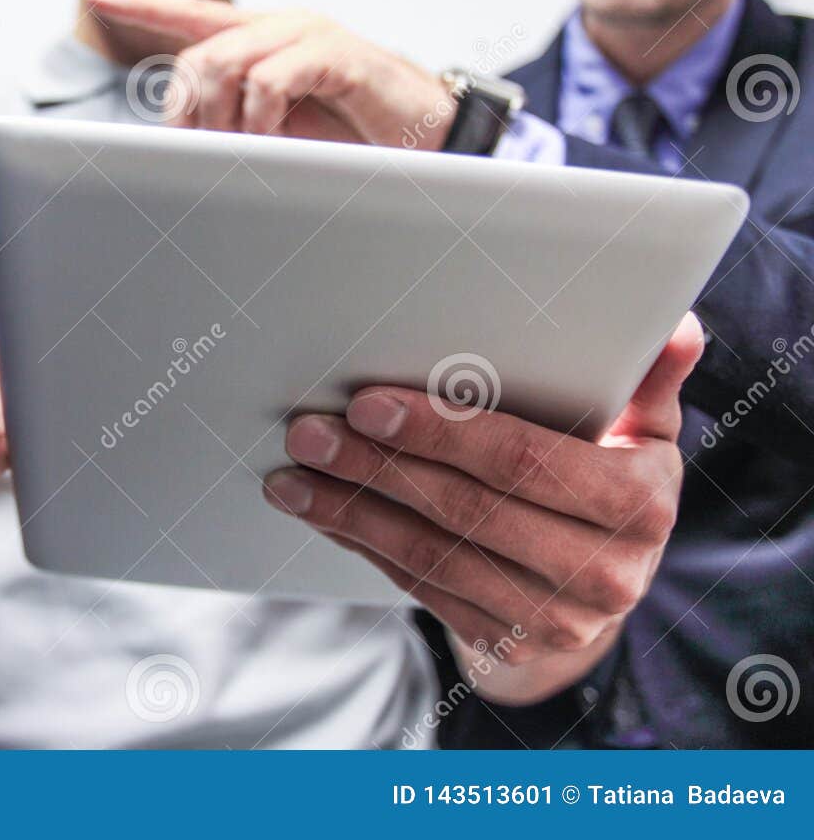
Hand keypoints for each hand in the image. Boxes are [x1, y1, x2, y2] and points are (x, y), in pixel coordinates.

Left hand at [85, 0, 452, 146]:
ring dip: (219, 118)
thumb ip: (233, 120)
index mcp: (261, 39)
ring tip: (238, 151)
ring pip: (225, 62)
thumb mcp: (277, 127)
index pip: (189, 14)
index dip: (140, 5)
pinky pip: (272, 79)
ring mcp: (309, 34)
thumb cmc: (350, 133)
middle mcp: (279, 26)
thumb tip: (183, 141)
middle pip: (197, 55)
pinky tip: (269, 138)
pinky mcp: (338, 55)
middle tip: (201, 152)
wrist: (426, 136)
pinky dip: (259, 116)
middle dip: (188, 110)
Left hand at [262, 315, 705, 682]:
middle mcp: (605, 572)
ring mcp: (555, 619)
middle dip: (377, 466)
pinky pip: (419, 587)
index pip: (525, 460)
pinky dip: (362, 544)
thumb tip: (675, 324)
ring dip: (351, 511)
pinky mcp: (507, 645)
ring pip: (432, 556)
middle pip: (467, 510)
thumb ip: (646, 378)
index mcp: (640, 504)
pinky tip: (321, 510)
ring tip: (293, 473)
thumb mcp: (642, 429)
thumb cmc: (609, 477)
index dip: (443, 431)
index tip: (370, 402)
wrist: (600, 589)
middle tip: (310, 430)